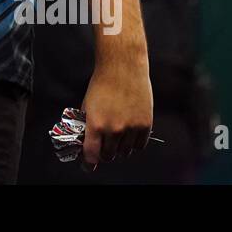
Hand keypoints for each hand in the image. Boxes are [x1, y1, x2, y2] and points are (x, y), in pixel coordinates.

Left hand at [80, 55, 152, 171]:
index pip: (92, 155)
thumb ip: (88, 125)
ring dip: (119, 148)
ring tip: (117, 136)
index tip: (87, 165)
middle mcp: (114, 129)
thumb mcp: (88, 104)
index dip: (88, 163)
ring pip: (124, 152)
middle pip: (109, 156)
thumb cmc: (102, 83)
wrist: (123, 66)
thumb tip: (86, 142)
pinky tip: (129, 133)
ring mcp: (131, 128)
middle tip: (103, 147)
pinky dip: (133, 143)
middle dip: (104, 153)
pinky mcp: (145, 125)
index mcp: (96, 124)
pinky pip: (139, 146)